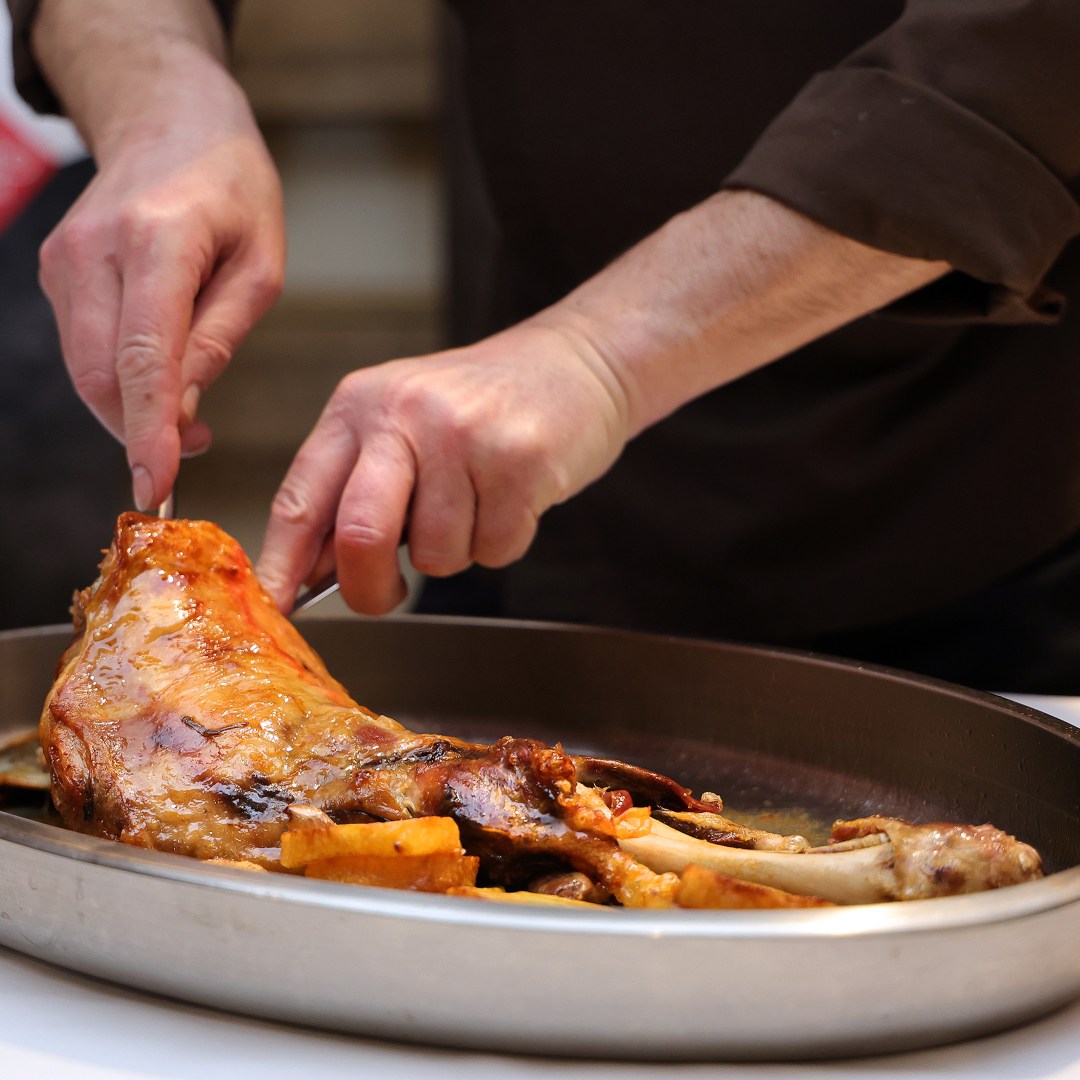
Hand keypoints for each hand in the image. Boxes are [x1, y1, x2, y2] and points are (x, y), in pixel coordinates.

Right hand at [38, 47, 284, 509]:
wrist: (170, 123)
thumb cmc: (233, 192)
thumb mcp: (260, 266)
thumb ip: (219, 338)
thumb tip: (182, 410)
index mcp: (157, 241)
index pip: (143, 356)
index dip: (147, 430)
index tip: (155, 485)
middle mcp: (95, 250)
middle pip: (102, 375)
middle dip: (142, 432)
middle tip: (197, 447)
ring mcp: (65, 259)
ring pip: (85, 371)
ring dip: (130, 412)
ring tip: (185, 418)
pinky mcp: (56, 271)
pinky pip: (83, 348)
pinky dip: (117, 381)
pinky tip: (157, 377)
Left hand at [256, 322, 631, 613]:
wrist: (578, 361)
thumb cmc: (484, 404)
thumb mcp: (402, 423)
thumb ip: (354, 487)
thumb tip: (310, 570)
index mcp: (360, 405)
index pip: (302, 498)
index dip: (282, 564)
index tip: (278, 609)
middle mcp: (405, 412)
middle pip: (361, 535)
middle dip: (370, 588)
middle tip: (387, 595)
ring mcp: (465, 435)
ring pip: (437, 556)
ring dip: (457, 553)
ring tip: (479, 501)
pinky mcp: (521, 460)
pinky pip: (495, 550)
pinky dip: (504, 543)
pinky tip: (513, 497)